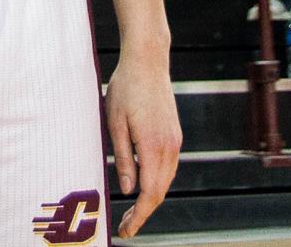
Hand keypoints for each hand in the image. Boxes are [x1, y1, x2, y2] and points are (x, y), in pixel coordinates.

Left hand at [105, 52, 181, 237]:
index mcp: (153, 145)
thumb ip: (123, 158)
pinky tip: (144, 185)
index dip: (139, 216)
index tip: (127, 231)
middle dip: (143, 213)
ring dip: (151, 199)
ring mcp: (175, 139)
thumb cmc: (126, 88)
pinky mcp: (174, 133)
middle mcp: (169, 146)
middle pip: (160, 191)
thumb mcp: (115, 123)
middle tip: (125, 227)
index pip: (149, 193)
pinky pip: (168, 167)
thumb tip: (127, 189)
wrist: (148, 61)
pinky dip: (158, 182)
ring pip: (166, 180)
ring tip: (132, 211)